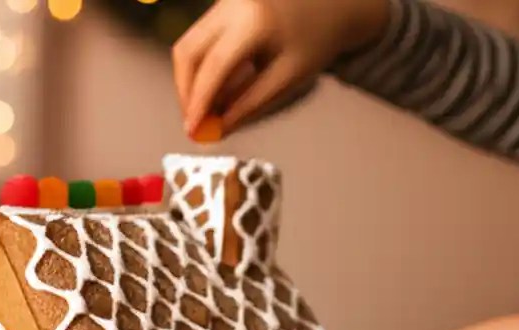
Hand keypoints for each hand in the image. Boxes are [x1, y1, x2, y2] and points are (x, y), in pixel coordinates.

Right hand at [172, 0, 389, 137]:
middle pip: (187, 51)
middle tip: (194, 122)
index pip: (214, 65)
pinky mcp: (222, 3)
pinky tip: (215, 87)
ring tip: (205, 108)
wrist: (333, 4)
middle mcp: (232, 4)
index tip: (191, 128)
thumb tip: (218, 127)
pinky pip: (198, 38)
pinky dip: (200, 66)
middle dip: (186, 91)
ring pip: (188, 44)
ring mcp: (224, 0)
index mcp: (255, 19)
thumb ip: (250, 103)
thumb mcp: (288, 77)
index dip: (198, 100)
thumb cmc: (316, 40)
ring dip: (189, 80)